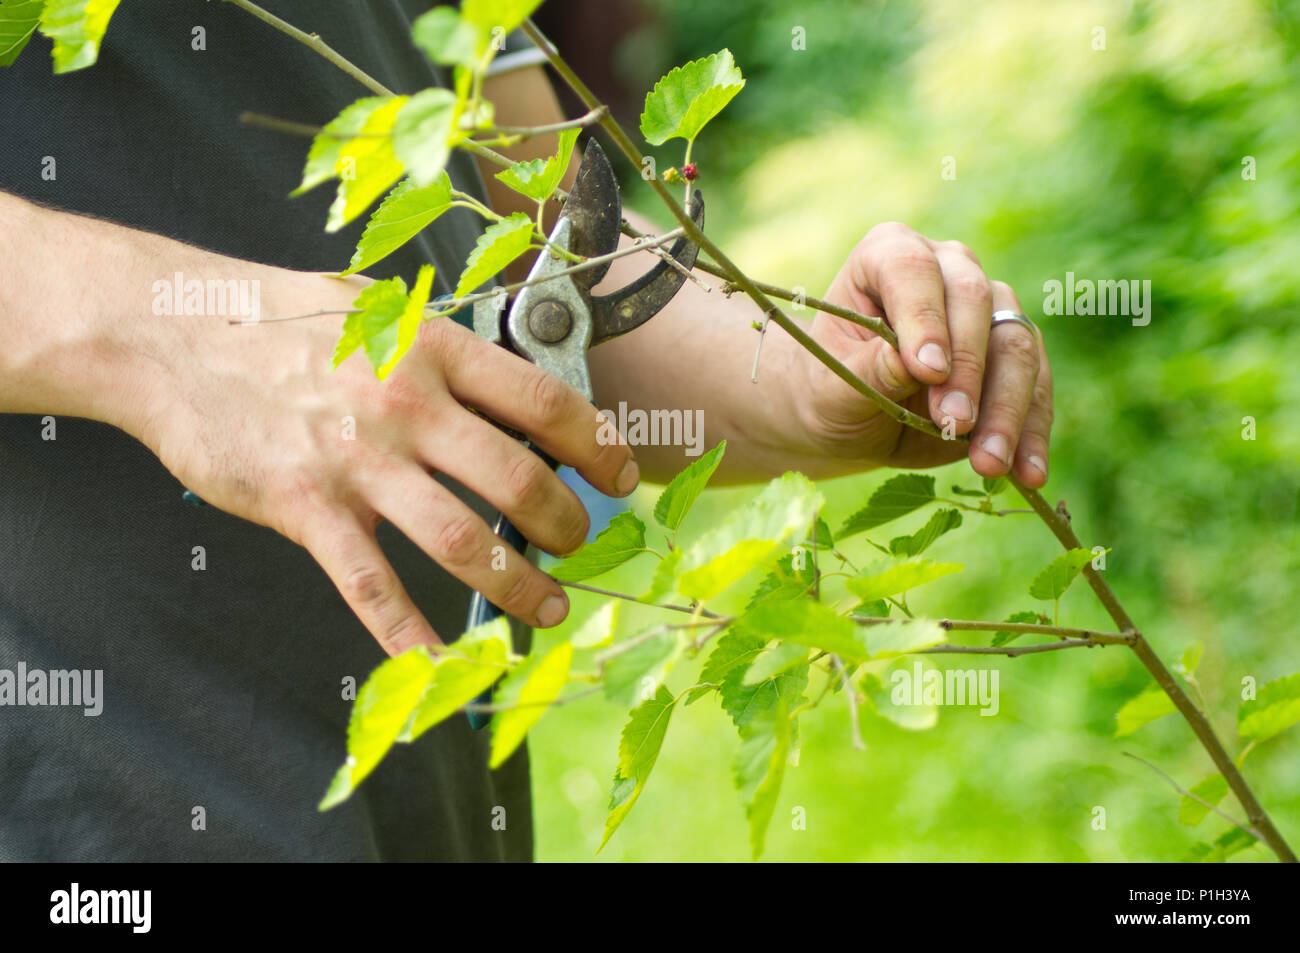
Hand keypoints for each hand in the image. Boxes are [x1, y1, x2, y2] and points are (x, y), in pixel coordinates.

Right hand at [135, 262, 638, 656]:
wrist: (172, 332)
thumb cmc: (277, 318)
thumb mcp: (375, 309)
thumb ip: (441, 347)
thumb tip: (508, 384)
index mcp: (432, 349)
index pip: (542, 401)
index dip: (596, 445)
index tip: (619, 476)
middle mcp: (406, 403)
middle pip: (517, 478)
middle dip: (565, 526)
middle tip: (581, 549)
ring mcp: (357, 459)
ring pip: (461, 539)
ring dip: (517, 584)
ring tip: (546, 609)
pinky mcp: (306, 506)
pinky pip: (372, 588)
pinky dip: (413, 638)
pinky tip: (443, 669)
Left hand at [794, 222, 1051, 486]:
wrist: (851, 417)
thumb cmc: (830, 390)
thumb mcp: (832, 387)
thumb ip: (868, 371)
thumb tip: (905, 360)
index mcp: (888, 255)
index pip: (912, 271)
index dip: (924, 318)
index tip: (927, 372)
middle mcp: (947, 269)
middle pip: (976, 303)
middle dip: (969, 370)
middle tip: (955, 425)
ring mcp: (988, 308)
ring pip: (1016, 347)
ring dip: (1007, 410)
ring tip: (989, 464)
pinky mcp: (1014, 353)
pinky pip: (1037, 387)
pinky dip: (1031, 432)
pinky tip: (1027, 473)